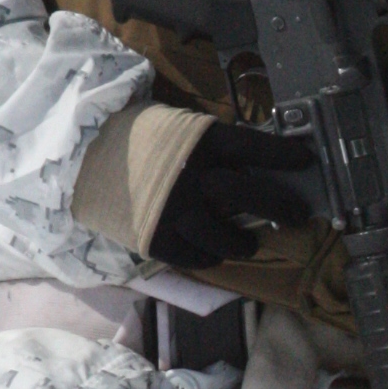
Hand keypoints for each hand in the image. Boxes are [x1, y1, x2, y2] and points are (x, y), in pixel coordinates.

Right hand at [147, 122, 317, 270]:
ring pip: (223, 237)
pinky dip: (207, 258)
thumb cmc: (138, 142)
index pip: (251, 146)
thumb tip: (251, 168)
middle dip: (279, 205)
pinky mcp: (155, 238)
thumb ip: (211, 150)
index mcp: (197, 141)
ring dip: (241, 244)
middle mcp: (190, 176)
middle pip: (247, 193)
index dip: (281, 154)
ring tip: (249, 245)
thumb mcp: (178, 131)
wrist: (83, 160)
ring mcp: (173, 210)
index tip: (304, 160)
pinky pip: (194, 258)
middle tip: (295, 216)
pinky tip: (212, 254)